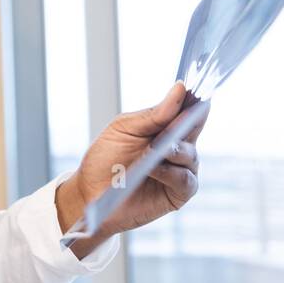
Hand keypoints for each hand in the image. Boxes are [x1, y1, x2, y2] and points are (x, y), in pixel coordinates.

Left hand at [56, 81, 207, 255]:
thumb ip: (152, 114)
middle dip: (186, 122)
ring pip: (190, 155)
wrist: (89, 192)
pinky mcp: (178, 193)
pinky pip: (185, 180)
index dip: (194, 100)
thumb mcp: (124, 129)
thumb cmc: (105, 158)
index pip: (188, 110)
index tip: (194, 89)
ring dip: (173, 150)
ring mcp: (180, 171)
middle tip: (179, 118)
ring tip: (155, 149)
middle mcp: (179, 148)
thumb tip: (180, 89)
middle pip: (193, 130)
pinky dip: (171, 173)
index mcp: (166, 128)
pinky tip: (154, 167)